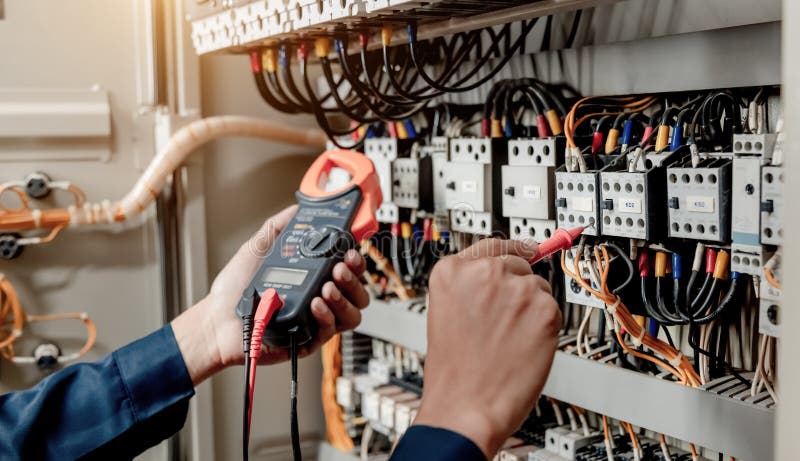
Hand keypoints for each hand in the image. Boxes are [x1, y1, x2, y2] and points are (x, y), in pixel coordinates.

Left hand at [172, 205, 369, 384]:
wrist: (217, 318)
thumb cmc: (235, 289)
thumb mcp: (258, 248)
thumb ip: (279, 226)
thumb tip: (298, 207)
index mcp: (314, 277)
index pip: (348, 269)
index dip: (355, 260)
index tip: (349, 250)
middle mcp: (319, 299)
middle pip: (358, 292)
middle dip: (354, 278)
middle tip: (339, 268)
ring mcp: (316, 321)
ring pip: (352, 315)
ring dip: (345, 298)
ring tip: (327, 287)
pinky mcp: (308, 340)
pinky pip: (330, 331)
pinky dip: (326, 316)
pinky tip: (315, 303)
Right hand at [412, 238, 560, 458]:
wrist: (466, 407)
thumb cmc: (453, 372)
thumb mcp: (446, 313)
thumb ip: (470, 287)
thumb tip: (503, 274)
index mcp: (451, 271)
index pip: (490, 245)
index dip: (509, 252)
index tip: (524, 249)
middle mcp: (483, 272)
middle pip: (517, 262)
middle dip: (517, 286)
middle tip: (507, 320)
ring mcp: (515, 288)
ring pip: (537, 286)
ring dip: (531, 308)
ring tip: (509, 340)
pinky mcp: (544, 308)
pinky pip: (553, 309)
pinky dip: (545, 327)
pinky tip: (524, 347)